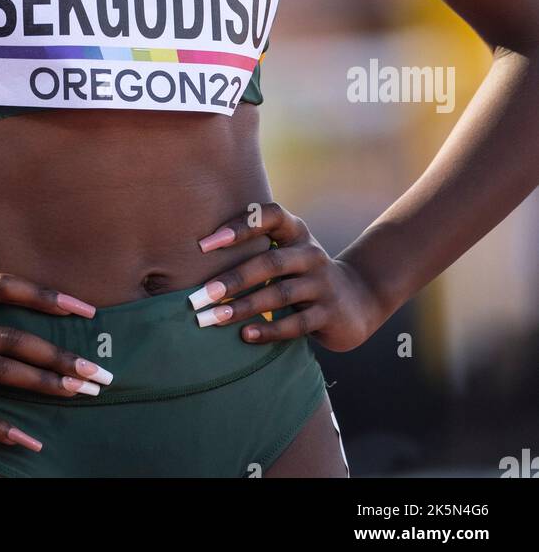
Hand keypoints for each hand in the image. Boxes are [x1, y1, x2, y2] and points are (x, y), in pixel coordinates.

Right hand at [0, 271, 113, 452]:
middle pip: (16, 337)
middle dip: (63, 355)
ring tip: (82, 394)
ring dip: (47, 384)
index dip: (48, 295)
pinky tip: (30, 441)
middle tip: (99, 371)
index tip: (85, 308)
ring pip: (2, 370)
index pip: (6, 286)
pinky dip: (3, 429)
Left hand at [190, 201, 383, 352]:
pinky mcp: (328, 313)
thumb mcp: (285, 251)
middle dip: (231, 279)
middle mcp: (310, 253)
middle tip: (200, 295)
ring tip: (213, 319)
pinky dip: (269, 330)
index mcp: (296, 232)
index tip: (205, 244)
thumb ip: (254, 248)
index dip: (239, 226)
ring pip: (279, 294)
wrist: (356, 299)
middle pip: (269, 262)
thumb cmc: (302, 272)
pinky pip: (296, 323)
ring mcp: (322, 283)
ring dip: (243, 307)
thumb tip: (194, 256)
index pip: (269, 216)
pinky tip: (246, 335)